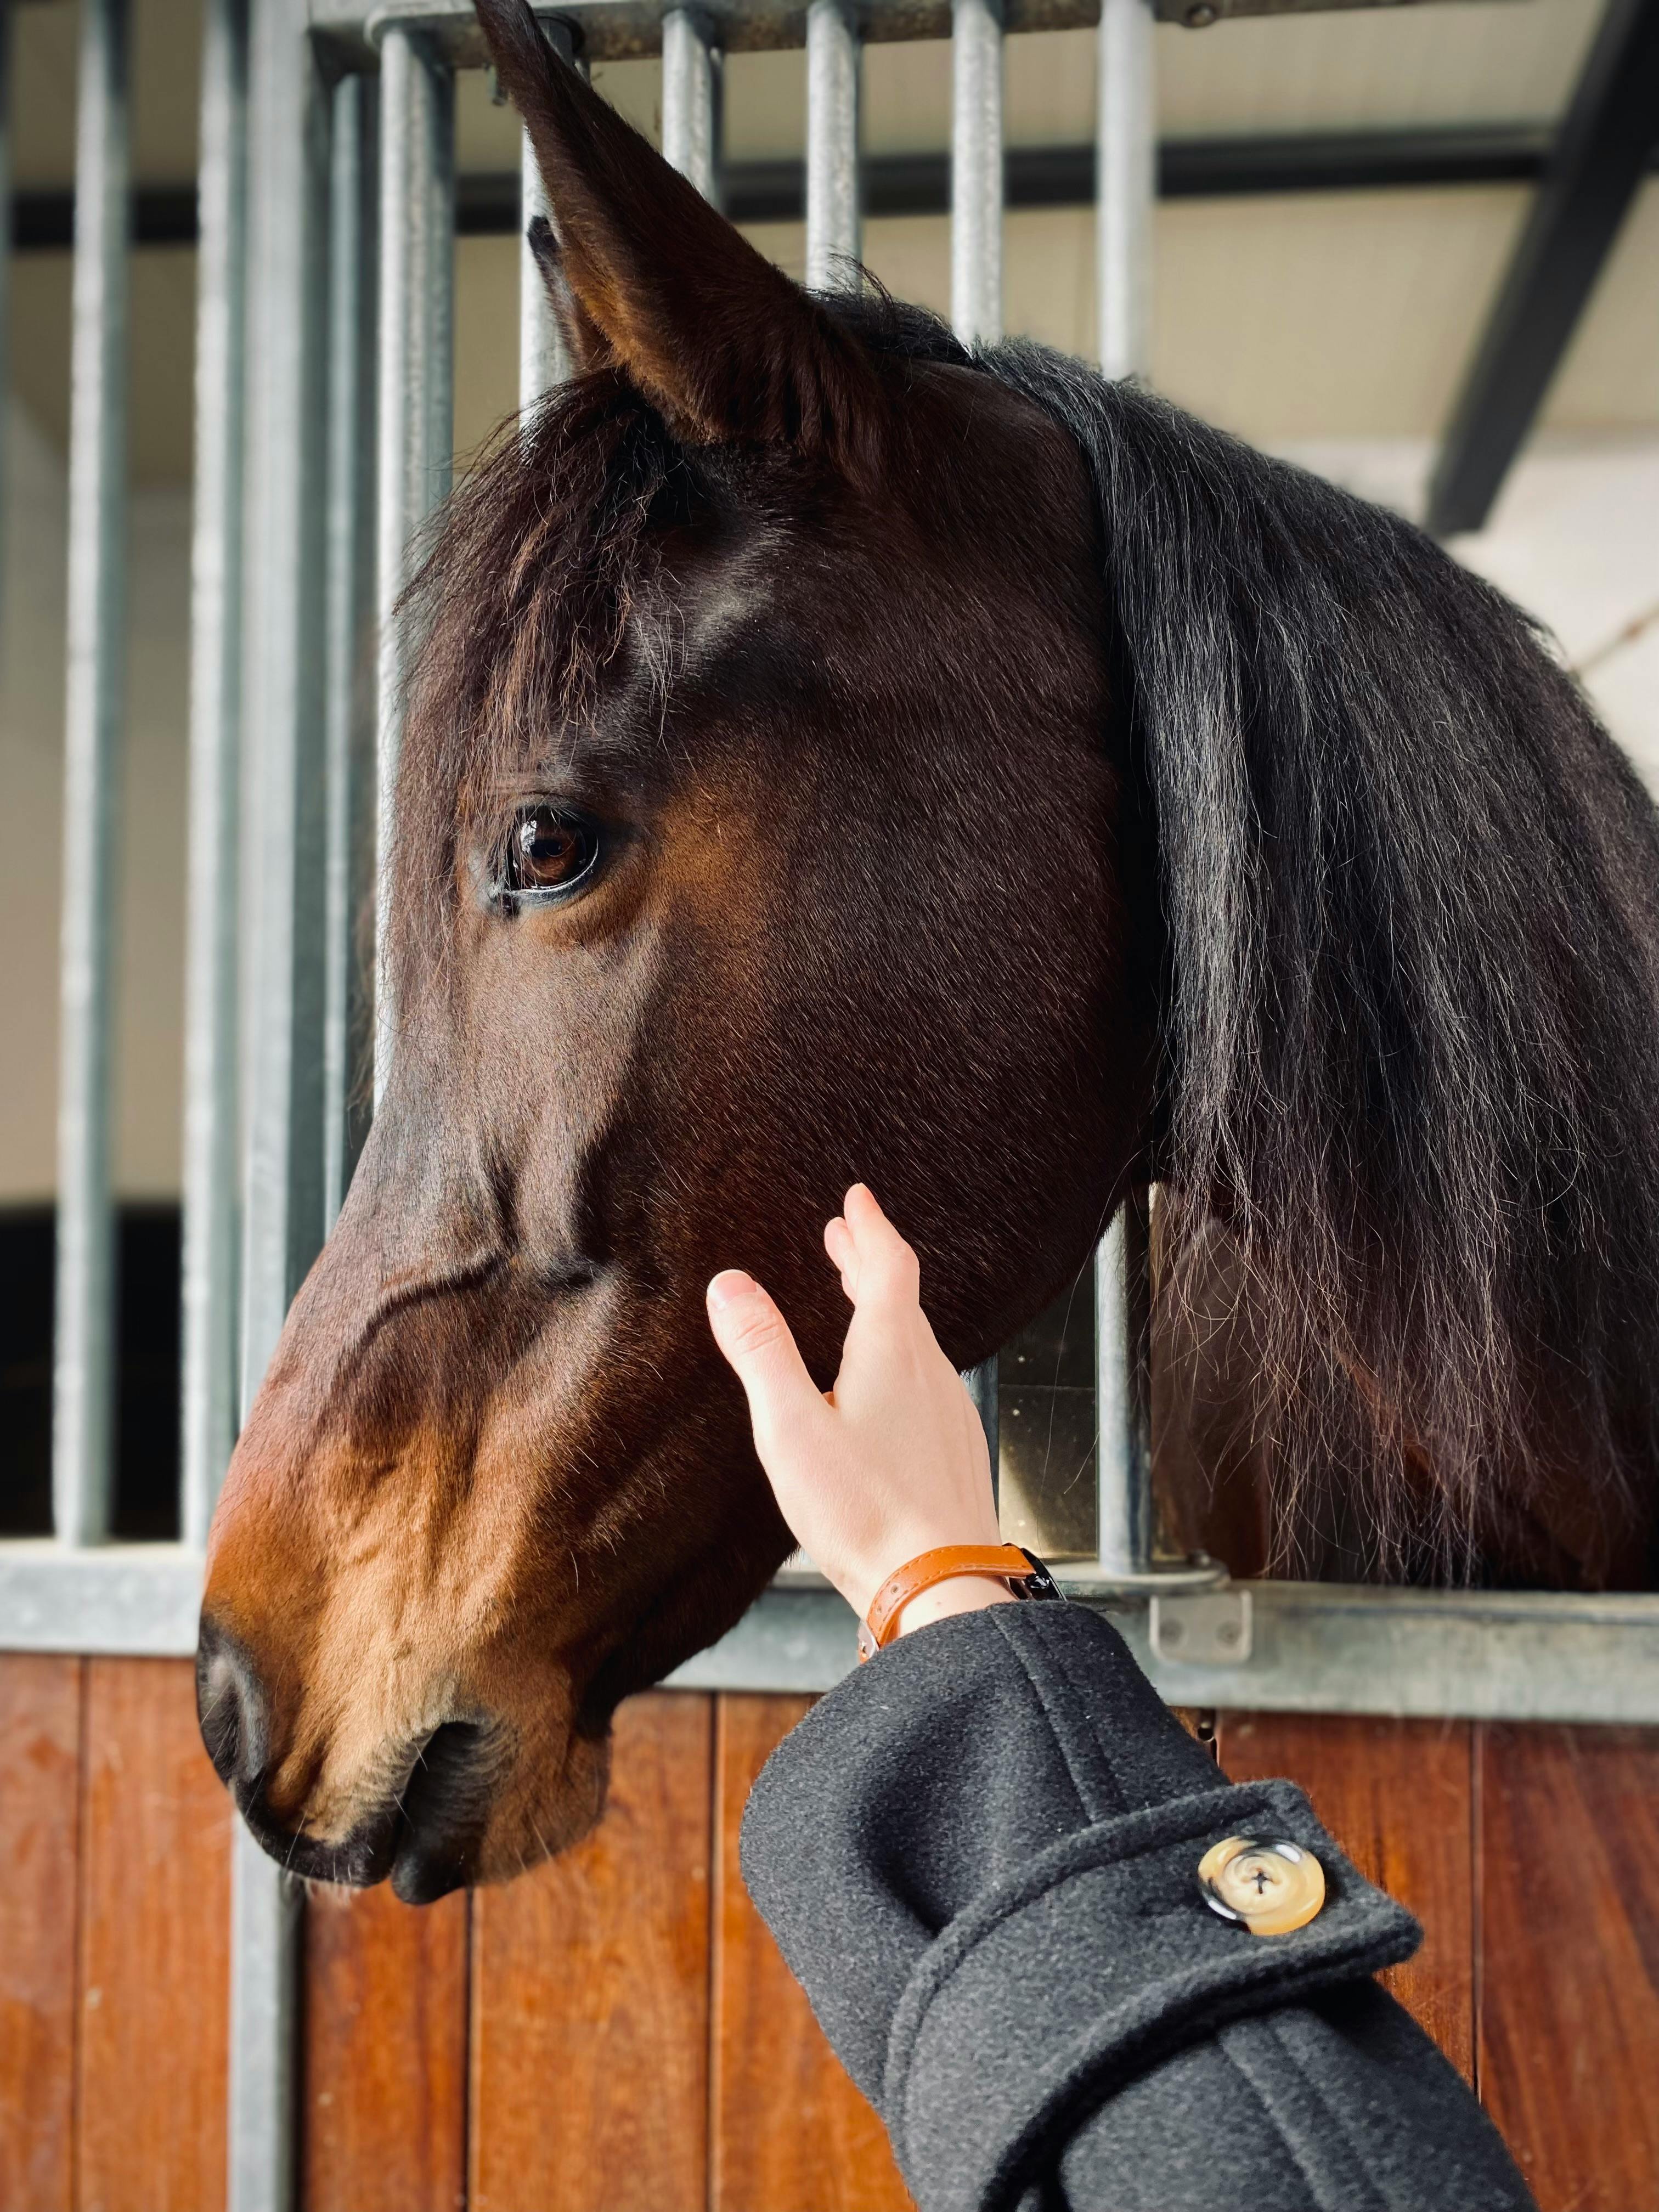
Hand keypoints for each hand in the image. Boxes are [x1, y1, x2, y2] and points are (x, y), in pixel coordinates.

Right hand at [706, 1184, 1013, 1637]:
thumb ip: (762, 1353)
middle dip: (870, 1262)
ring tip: (859, 1303)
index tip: (857, 1197)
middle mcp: (932, 1373)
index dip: (870, 1226)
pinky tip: (887, 1389)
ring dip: (887, 1310)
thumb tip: (730, 1284)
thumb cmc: (863, 1512)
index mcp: (894, 1353)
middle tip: (844, 1237)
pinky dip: (902, 1357)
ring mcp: (951, 1413)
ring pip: (919, 1342)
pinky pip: (929, 1382)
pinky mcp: (956, 1452)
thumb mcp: (791, 1429)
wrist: (942, 1587)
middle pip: (905, 1299)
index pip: (888, 1265)